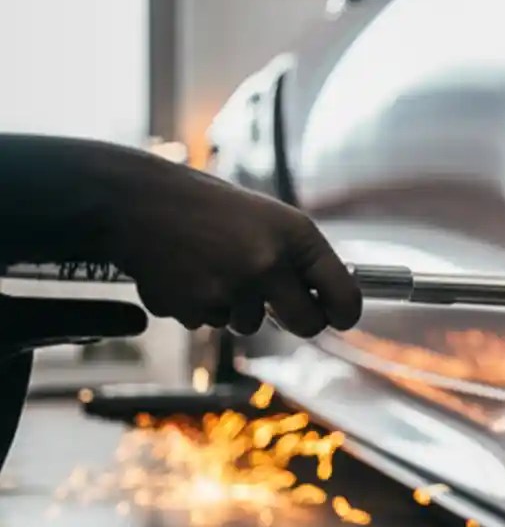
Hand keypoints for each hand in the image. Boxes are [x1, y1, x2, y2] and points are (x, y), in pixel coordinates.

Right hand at [101, 158, 361, 336]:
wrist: (136, 201)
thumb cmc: (209, 207)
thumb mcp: (268, 218)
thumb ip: (298, 257)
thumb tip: (327, 302)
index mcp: (294, 236)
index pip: (342, 293)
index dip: (345, 311)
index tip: (340, 317)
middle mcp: (266, 264)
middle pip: (305, 324)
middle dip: (297, 321)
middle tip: (282, 307)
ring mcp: (228, 289)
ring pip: (249, 323)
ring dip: (236, 306)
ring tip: (213, 265)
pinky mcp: (191, 308)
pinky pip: (209, 322)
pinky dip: (200, 305)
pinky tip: (186, 272)